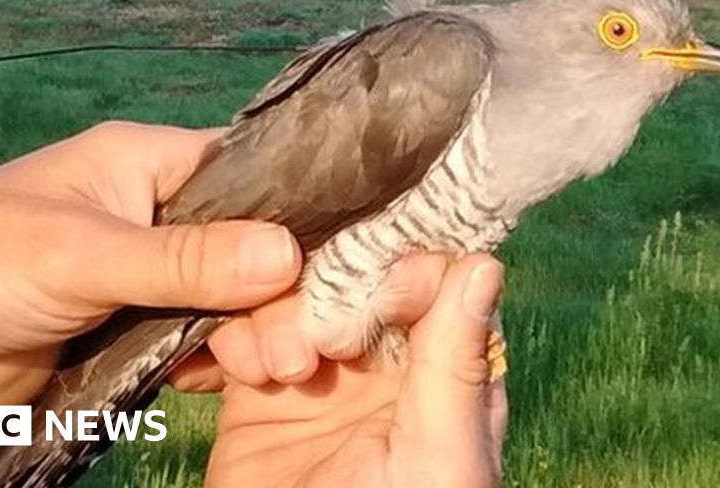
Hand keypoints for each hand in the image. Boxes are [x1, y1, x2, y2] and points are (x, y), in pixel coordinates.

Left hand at [0, 121, 302, 464]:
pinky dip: (220, 360)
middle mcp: (158, 215)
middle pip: (248, 249)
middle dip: (278, 297)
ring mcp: (148, 276)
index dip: (294, 218)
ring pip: (229, 301)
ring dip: (256, 334)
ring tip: (279, 370)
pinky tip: (232, 378)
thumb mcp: (82, 253)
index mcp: (148, 164)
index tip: (335, 267)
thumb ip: (183, 260)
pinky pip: (198, 341)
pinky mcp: (134, 329)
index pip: (246, 178)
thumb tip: (284, 256)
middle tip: (304, 345)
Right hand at [203, 254, 507, 487]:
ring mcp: (320, 377)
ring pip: (296, 299)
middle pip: (358, 280)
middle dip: (330, 289)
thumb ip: (455, 363)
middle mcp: (386, 368)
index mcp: (447, 375)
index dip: (404, 273)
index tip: (378, 292)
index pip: (435, 284)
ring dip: (278, 318)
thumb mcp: (439, 455)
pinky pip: (244, 338)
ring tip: (278, 370)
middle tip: (317, 337)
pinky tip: (242, 372)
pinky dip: (236, 339)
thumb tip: (483, 265)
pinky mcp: (260, 397)